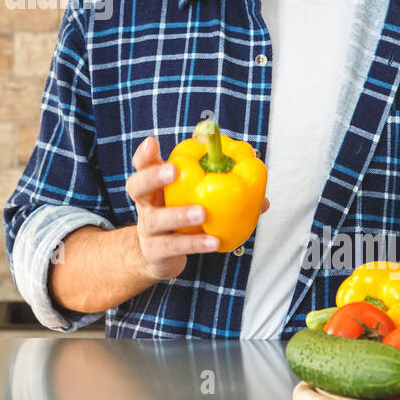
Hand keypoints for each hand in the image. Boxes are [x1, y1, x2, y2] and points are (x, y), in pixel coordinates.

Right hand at [125, 135, 270, 281]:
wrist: (157, 257)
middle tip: (173, 170)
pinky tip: (214, 241)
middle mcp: (145, 206)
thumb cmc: (180, 220)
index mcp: (153, 187)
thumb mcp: (191, 201)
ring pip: (156, 220)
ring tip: (202, 212)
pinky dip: (194, 243)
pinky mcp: (155, 252)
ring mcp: (147, 230)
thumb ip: (221, 191)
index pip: (141, 166)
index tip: (154, 142)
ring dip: (179, 214)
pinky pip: (173, 247)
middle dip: (153, 176)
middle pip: (136, 186)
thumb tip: (263, 197)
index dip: (145, 154)